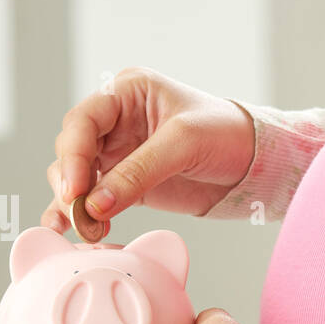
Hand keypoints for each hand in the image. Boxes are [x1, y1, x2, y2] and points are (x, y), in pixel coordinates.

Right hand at [41, 67, 255, 236]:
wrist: (254, 162)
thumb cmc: (226, 133)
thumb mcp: (183, 144)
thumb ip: (138, 172)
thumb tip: (94, 205)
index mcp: (127, 93)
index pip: (84, 120)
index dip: (73, 154)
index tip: (76, 188)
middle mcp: (116, 121)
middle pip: (73, 149)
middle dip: (70, 181)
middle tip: (78, 210)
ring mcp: (119, 153)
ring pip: (78, 176)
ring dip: (73, 202)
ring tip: (84, 227)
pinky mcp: (126, 183)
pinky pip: (94, 198)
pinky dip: (82, 214)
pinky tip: (72, 230)